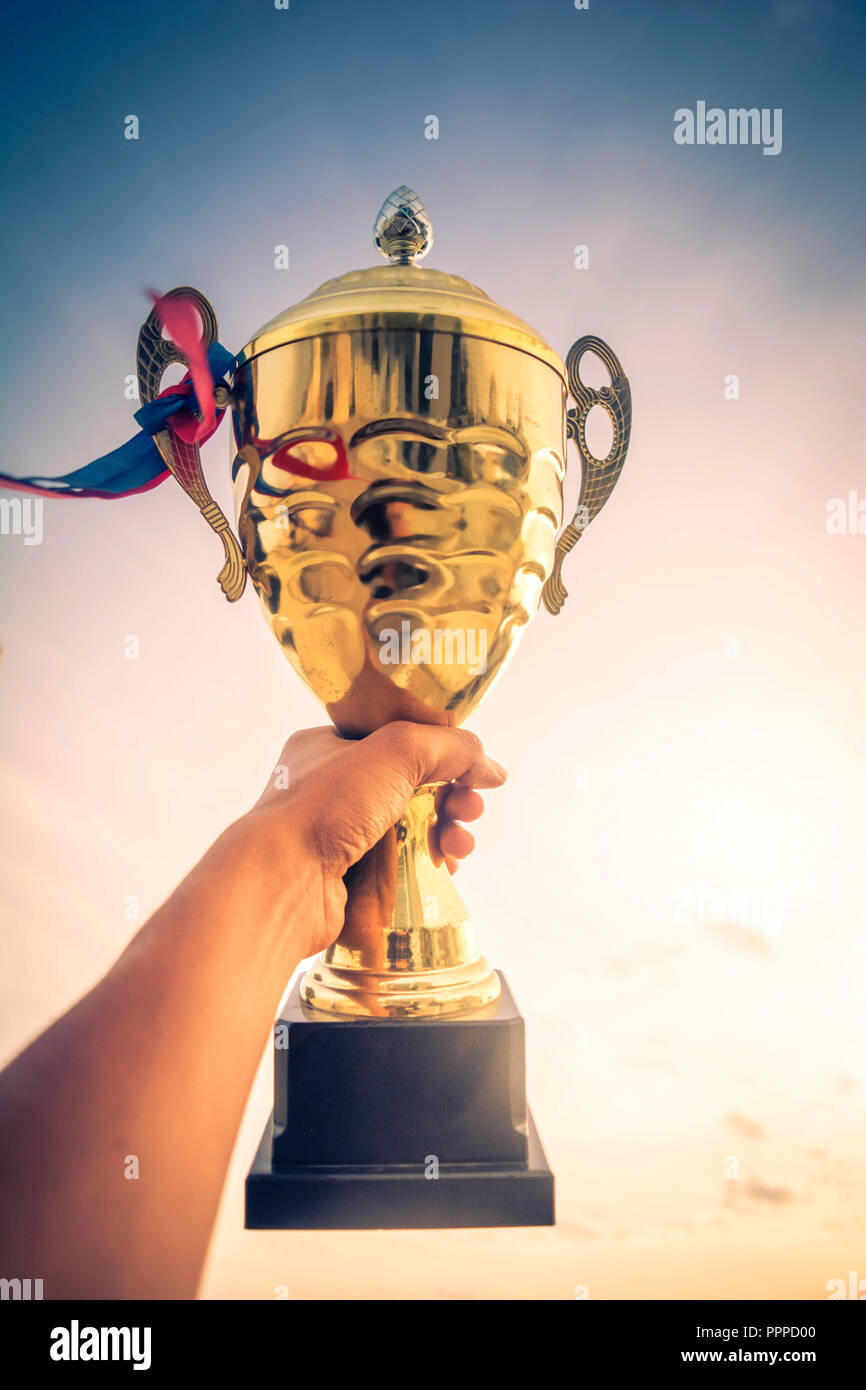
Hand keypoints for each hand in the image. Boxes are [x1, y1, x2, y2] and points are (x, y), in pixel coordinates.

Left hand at [244, 722, 507, 955]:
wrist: (282, 882)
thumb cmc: (327, 805)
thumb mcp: (397, 752)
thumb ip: (451, 748)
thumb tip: (493, 768)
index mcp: (329, 746)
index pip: (396, 739)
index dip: (440, 752)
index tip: (472, 768)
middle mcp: (331, 789)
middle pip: (411, 786)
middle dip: (451, 798)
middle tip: (471, 810)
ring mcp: (338, 836)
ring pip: (410, 829)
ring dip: (446, 833)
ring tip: (461, 845)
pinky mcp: (349, 878)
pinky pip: (401, 866)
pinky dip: (428, 865)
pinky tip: (447, 868)